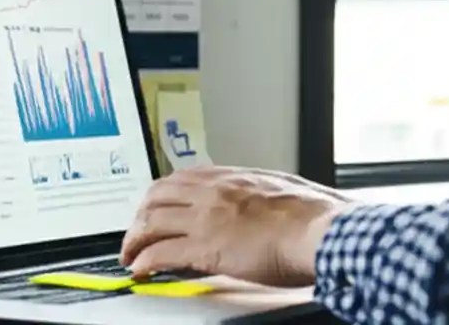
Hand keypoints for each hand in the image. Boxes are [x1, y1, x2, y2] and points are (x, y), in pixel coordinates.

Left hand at [120, 166, 351, 286]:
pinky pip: (160, 253)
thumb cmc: (313, 215)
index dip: (162, 195)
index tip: (157, 207)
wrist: (319, 230)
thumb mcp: (282, 188)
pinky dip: (144, 262)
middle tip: (137, 233)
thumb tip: (261, 201)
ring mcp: (205, 218)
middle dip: (141, 216)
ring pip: (151, 223)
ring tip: (130, 255)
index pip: (181, 178)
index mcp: (231, 178)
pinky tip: (140, 271)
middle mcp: (212, 192)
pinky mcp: (204, 247)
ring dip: (134, 240)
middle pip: (156, 196)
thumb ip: (261, 193)